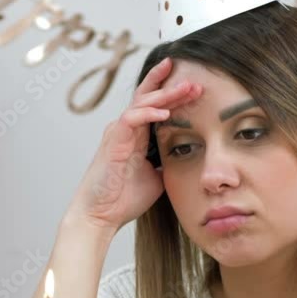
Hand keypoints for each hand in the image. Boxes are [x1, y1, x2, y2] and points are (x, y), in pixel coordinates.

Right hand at [65, 57, 201, 232]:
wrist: (101, 215)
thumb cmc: (123, 198)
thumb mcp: (156, 177)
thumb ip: (167, 162)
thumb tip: (187, 158)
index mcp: (135, 136)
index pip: (154, 106)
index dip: (173, 94)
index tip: (196, 88)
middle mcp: (125, 129)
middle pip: (148, 97)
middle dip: (172, 86)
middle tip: (195, 82)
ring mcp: (118, 133)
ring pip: (141, 102)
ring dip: (164, 94)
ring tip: (186, 88)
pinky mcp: (113, 141)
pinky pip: (130, 118)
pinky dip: (148, 113)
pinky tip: (165, 113)